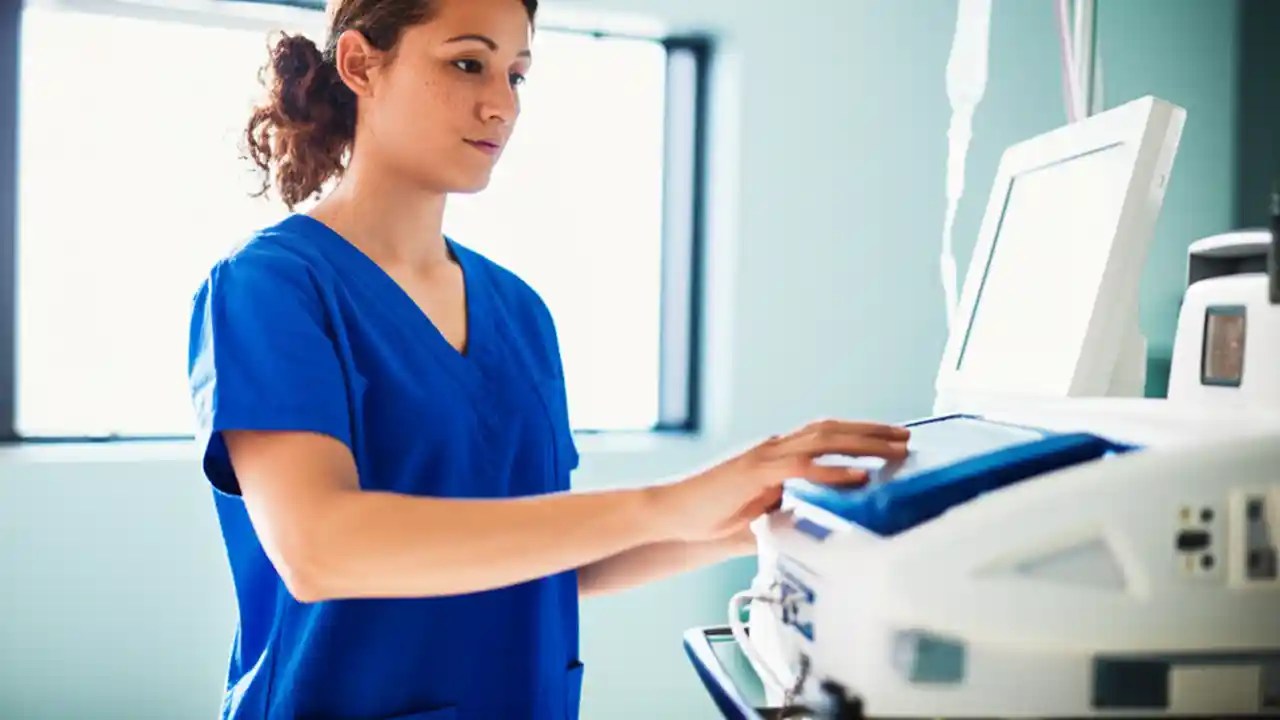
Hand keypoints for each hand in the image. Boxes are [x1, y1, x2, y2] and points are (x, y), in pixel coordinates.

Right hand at [646, 419, 909, 543]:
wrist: (673, 515)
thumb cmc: (713, 519)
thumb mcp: (763, 519)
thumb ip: (792, 516)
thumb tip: (822, 526)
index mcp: (777, 455)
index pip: (825, 435)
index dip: (860, 433)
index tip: (891, 438)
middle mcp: (774, 448)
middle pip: (831, 429)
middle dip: (872, 431)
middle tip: (906, 436)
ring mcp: (764, 457)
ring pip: (822, 439)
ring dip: (863, 443)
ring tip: (894, 449)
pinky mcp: (754, 473)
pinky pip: (801, 467)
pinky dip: (833, 469)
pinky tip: (859, 474)